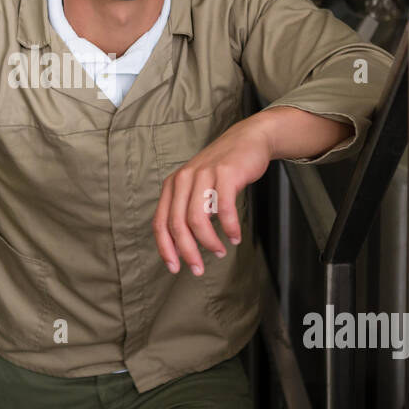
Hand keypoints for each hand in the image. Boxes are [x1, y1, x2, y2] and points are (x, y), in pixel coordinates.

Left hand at [153, 115, 273, 276]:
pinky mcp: (225, 173)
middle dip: (187, 252)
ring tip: (220, 251)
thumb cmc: (222, 169)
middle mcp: (183, 179)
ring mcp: (204, 175)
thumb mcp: (196, 186)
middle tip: (198, 269)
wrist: (248, 139)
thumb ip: (186, 210)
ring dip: (209, 242)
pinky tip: (235, 237)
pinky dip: (230, 227)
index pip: (160, 222)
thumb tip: (182, 247)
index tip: (174, 268)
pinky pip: (224, 208)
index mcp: (173, 185)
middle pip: (177, 224)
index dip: (165, 248)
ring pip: (198, 219)